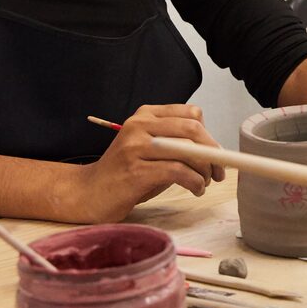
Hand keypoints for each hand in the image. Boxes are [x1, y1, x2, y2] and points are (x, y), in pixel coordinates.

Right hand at [63, 104, 223, 222]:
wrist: (87, 193)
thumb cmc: (124, 174)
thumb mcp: (151, 151)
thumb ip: (176, 145)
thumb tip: (213, 151)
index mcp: (145, 115)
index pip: (191, 113)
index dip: (209, 135)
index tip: (216, 153)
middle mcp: (139, 125)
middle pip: (192, 129)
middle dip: (213, 151)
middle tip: (219, 171)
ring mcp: (136, 147)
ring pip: (187, 150)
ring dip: (205, 169)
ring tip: (205, 183)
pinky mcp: (135, 171)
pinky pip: (177, 171)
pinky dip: (194, 182)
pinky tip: (195, 189)